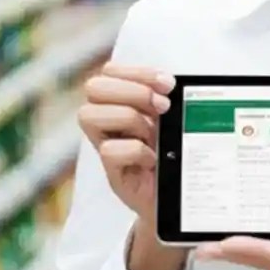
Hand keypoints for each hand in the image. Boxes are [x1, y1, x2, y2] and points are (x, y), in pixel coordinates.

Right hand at [78, 63, 186, 269]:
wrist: (180, 198)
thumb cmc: (176, 154)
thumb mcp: (175, 120)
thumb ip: (168, 100)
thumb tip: (174, 85)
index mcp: (123, 101)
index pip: (110, 71)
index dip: (137, 72)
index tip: (169, 84)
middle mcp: (108, 120)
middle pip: (94, 87)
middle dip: (133, 91)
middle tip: (163, 107)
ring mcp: (106, 145)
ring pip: (89, 114)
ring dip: (130, 118)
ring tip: (155, 133)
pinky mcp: (111, 172)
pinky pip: (110, 150)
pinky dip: (136, 150)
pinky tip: (153, 159)